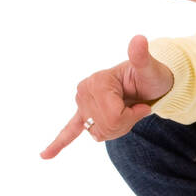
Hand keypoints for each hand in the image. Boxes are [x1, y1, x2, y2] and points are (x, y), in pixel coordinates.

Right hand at [39, 35, 173, 158]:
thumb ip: (142, 57)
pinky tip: (44, 155)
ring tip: (125, 110)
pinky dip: (57, 144)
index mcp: (98, 81)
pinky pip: (69, 130)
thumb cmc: (151, 76)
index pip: (113, 117)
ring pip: (98, 134)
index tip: (142, 105)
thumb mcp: (150, 68)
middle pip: (106, 127)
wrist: (148, 82)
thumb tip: (138, 40)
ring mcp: (82, 102)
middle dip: (126, 124)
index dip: (132, 117)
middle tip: (136, 107)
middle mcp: (85, 90)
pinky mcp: (83, 112)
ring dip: (117, 129)